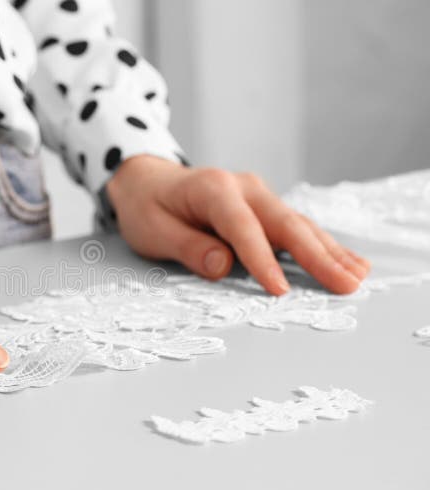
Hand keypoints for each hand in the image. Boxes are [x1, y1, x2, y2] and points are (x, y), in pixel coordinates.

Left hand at [106, 155, 369, 294]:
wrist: (147, 181)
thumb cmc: (147, 207)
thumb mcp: (153, 231)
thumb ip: (188, 248)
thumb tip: (223, 266)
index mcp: (213, 189)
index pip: (242, 228)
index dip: (262, 260)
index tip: (279, 291)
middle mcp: (244, 188)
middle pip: (285, 223)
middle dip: (317, 256)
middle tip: (345, 285)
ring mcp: (258, 196)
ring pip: (299, 225)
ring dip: (330, 251)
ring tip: (358, 276)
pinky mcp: (264, 208)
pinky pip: (296, 228)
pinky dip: (322, 246)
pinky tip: (349, 261)